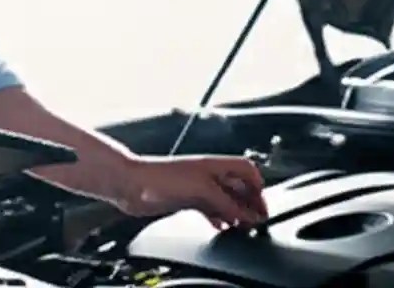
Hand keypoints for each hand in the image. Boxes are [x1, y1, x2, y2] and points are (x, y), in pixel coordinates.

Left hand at [114, 155, 267, 229]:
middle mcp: (208, 174)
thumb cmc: (162, 177)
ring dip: (235, 212)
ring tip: (241, 227)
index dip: (257, 186)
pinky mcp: (186, 199)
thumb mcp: (202, 191)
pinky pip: (210, 209)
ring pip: (225, 200)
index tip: (261, 206)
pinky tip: (220, 226)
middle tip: (255, 221)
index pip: (246, 170)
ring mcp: (197, 187)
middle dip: (249, 202)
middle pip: (237, 186)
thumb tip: (247, 215)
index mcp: (215, 165)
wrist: (132, 183)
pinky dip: (218, 218)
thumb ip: (227, 203)